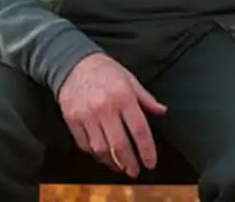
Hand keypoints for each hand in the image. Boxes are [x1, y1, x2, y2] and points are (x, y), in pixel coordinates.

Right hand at [57, 53, 166, 177]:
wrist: (72, 63)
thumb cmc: (105, 71)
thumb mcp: (129, 79)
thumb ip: (145, 98)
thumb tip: (162, 111)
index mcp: (123, 96)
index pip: (139, 130)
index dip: (146, 150)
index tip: (150, 163)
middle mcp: (105, 107)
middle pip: (120, 144)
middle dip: (129, 163)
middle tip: (135, 172)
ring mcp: (86, 114)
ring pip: (101, 148)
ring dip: (112, 162)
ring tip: (120, 166)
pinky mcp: (72, 119)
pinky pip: (84, 144)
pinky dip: (95, 154)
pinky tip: (103, 155)